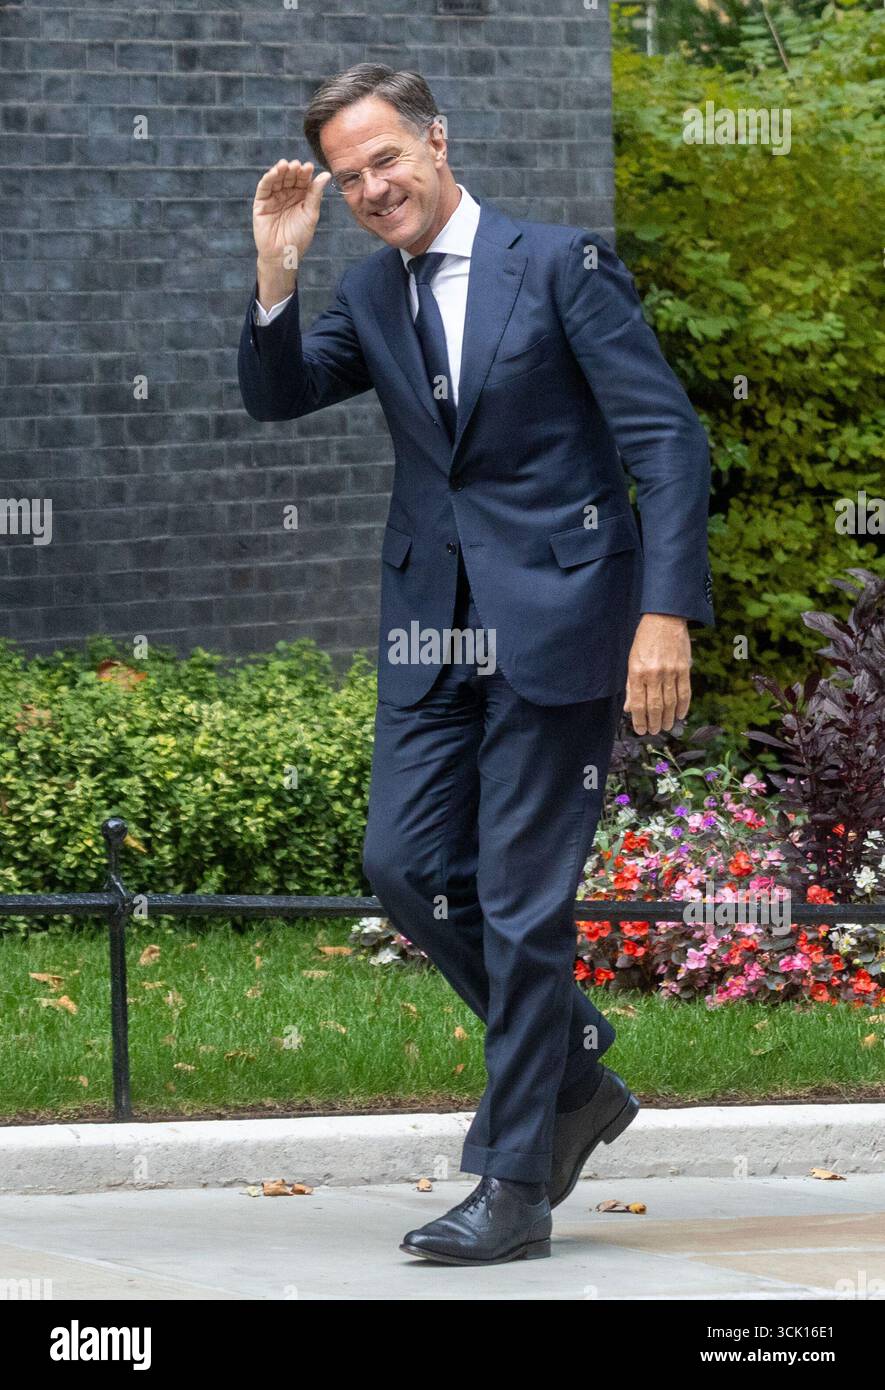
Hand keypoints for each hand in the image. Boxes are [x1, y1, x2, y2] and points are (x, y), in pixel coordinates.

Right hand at [252, 159, 330, 297]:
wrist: (283, 255)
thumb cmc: (299, 237)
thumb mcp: (310, 215)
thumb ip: (315, 194)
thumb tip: (326, 174)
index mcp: (301, 196)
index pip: (303, 180)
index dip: (305, 173)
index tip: (309, 167)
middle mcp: (287, 194)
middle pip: (290, 177)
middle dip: (293, 170)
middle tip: (297, 165)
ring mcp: (274, 197)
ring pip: (277, 179)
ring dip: (280, 171)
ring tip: (285, 165)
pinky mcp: (261, 202)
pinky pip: (264, 188)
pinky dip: (268, 179)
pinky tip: (274, 173)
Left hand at [624, 614, 691, 734]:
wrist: (664, 619)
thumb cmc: (645, 639)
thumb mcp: (632, 660)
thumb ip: (631, 685)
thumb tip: (629, 708)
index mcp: (638, 672)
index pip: (638, 703)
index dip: (639, 720)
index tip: (640, 730)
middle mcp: (654, 674)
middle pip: (655, 706)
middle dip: (654, 722)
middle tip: (654, 731)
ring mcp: (671, 671)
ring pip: (670, 702)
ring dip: (668, 718)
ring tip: (666, 727)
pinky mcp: (684, 668)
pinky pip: (685, 692)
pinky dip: (683, 706)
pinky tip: (680, 715)